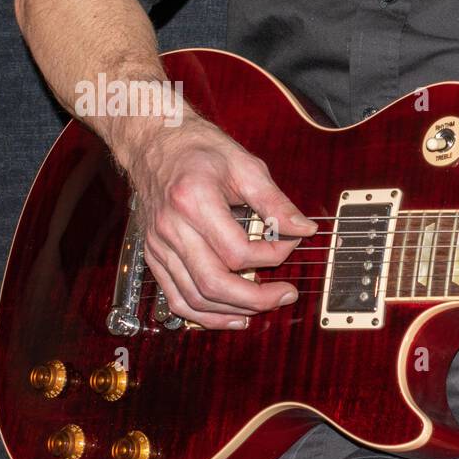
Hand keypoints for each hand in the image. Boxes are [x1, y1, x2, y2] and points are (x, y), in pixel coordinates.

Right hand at [119, 116, 317, 328]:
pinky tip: (233, 315)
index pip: (237, 251)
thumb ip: (275, 202)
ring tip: (265, 305)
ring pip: (195, 298)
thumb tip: (304, 229)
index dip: (272, 256)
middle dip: (256, 298)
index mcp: (193, 200)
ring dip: (234, 311)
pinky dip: (206, 316)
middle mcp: (171, 228)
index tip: (291, 245)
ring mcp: (159, 245)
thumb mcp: (244, 165)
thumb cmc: (198, 150)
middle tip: (286, 294)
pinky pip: (176, 299)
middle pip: (214, 283)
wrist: (154, 142)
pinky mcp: (154, 256)